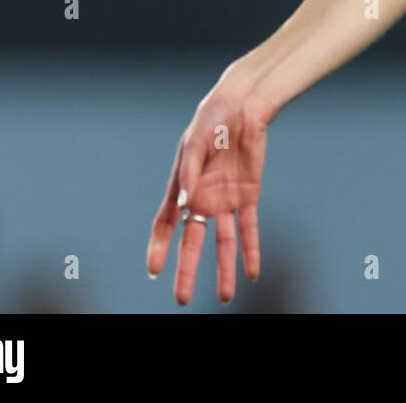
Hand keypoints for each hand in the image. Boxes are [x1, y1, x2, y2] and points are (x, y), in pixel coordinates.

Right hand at [146, 69, 268, 304]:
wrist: (244, 106)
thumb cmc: (213, 119)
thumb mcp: (197, 141)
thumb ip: (191, 171)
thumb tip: (185, 201)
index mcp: (182, 187)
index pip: (166, 224)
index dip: (159, 248)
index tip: (153, 271)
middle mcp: (202, 199)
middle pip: (192, 242)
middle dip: (187, 271)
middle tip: (182, 299)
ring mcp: (225, 200)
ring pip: (223, 243)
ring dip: (224, 269)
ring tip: (225, 296)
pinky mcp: (248, 196)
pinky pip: (249, 229)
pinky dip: (251, 250)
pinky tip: (252, 272)